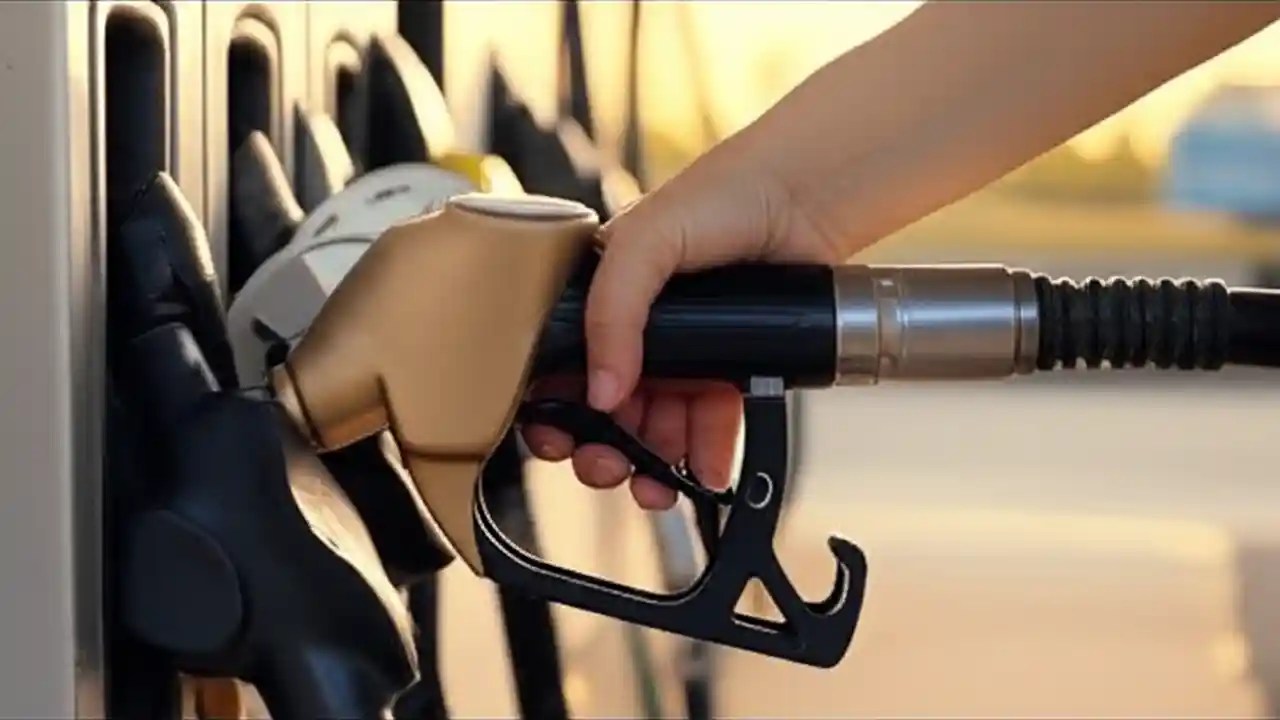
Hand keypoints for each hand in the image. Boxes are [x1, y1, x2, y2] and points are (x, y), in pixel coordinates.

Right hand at [521, 130, 844, 508]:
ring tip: (657, 483)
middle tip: (608, 467)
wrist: (803, 197)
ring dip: (650, 465)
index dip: (552, 411)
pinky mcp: (729, 369)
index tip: (556, 439)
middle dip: (599, 450)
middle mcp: (637, 332)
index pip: (560, 368)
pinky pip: (709, 426)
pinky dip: (703, 455)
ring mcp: (684, 355)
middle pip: (603, 412)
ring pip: (654, 429)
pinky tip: (704, 472)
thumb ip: (611, 314)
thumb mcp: (642, 244)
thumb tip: (600, 393)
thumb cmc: (720, 197)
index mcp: (599, 299)